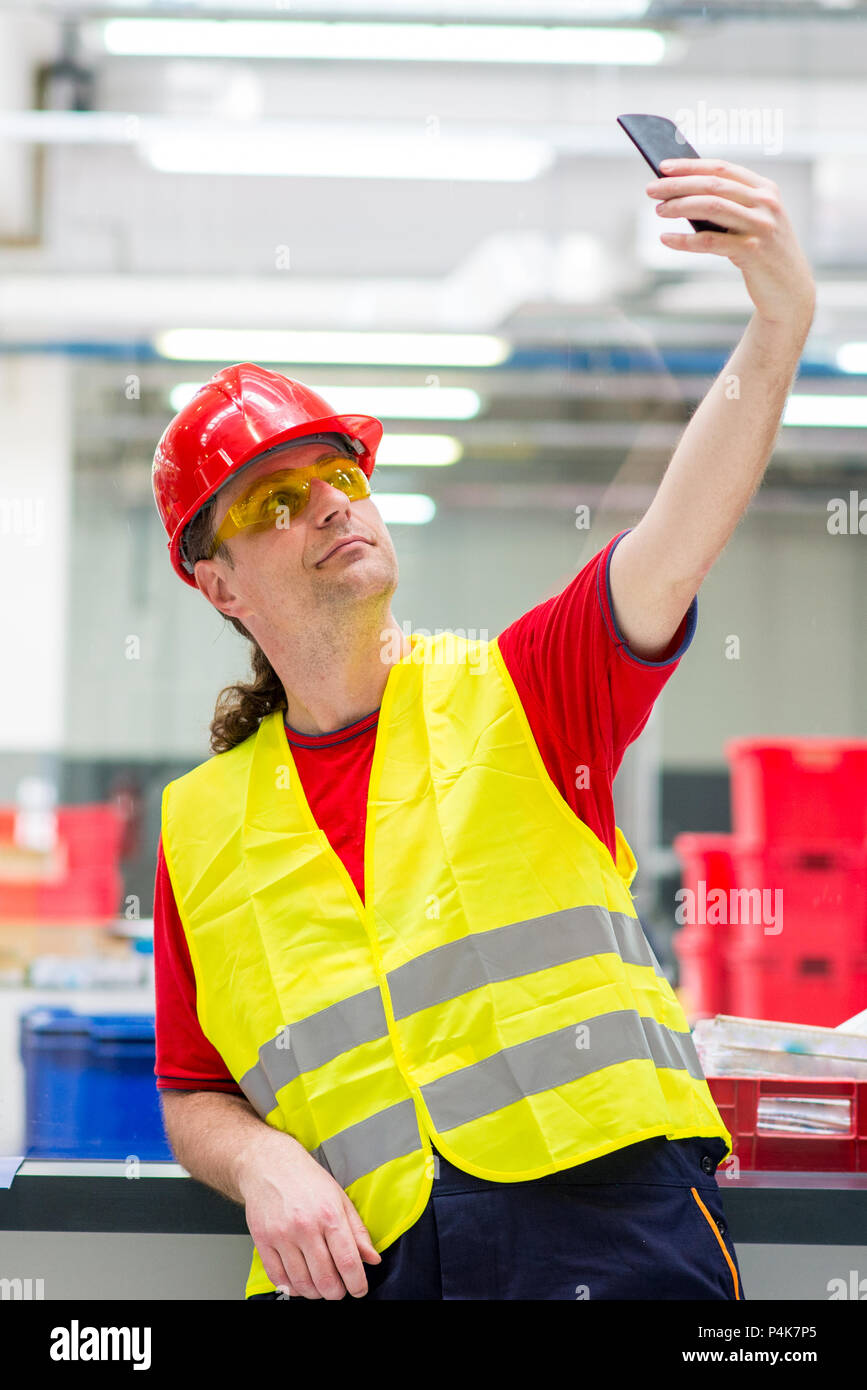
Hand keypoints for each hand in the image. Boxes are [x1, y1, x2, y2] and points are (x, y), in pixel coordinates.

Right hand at [240, 1134, 381, 1298]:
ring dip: (315, 1293)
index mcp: (329, 1215)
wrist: (270, 1165)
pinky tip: (298, 1283)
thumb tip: (372, 1259)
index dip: (357, 1283)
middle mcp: (305, 1227)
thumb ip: (357, 1231)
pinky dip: (290, 1288)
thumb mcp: (340, 1198)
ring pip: (301, 1283)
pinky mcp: (262, 1240)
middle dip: (336, 1293)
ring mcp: (282, 1235)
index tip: (359, 1289)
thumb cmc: (307, 1180)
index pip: (348, 1262)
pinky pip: (277, 1277)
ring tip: (320, 1287)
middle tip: (339, 1290)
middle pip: (325, 1279)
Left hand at [645, 158, 815, 330]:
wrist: (789, 289)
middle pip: (712, 185)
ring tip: (659, 210)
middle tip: (651, 189)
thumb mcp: (751, 222)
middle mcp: (765, 203)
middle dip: (678, 185)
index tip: (663, 166)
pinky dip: (684, 240)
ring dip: (679, 206)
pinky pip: (709, 242)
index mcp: (765, 189)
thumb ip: (728, 206)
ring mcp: (761, 226)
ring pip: (711, 207)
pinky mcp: (752, 252)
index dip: (690, 166)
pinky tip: (666, 239)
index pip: (722, 168)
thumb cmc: (762, 252)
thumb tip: (682, 194)